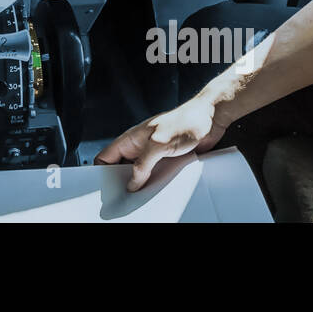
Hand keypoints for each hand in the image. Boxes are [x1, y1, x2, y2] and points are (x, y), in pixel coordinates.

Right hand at [94, 94, 226, 190]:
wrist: (210, 118)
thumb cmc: (185, 122)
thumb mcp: (159, 144)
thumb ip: (143, 163)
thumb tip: (132, 182)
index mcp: (130, 138)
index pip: (106, 156)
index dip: (102, 171)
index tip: (107, 187)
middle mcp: (139, 146)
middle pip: (121, 168)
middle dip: (122, 182)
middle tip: (127, 195)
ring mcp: (153, 152)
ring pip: (140, 173)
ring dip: (142, 183)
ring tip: (144, 195)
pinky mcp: (167, 158)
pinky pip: (156, 174)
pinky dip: (156, 182)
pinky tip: (160, 189)